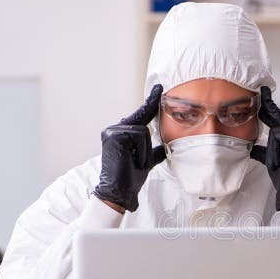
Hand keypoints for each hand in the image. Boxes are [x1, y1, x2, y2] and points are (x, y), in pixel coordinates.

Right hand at [92, 85, 165, 212]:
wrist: (119, 191)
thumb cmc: (130, 177)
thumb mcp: (146, 160)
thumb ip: (154, 151)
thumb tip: (165, 147)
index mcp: (121, 132)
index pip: (140, 116)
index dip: (151, 102)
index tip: (159, 87)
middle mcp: (115, 129)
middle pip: (144, 125)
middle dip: (145, 148)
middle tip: (134, 163)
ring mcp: (113, 131)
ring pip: (144, 132)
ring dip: (144, 152)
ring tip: (133, 163)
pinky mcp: (115, 135)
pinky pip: (140, 137)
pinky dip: (140, 152)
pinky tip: (130, 161)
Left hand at [250, 86, 279, 210]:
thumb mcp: (271, 159)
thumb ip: (265, 149)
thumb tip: (252, 146)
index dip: (270, 106)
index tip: (264, 91)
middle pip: (278, 119)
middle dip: (267, 109)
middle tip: (262, 90)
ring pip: (275, 131)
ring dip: (272, 150)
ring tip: (279, 163)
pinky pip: (277, 136)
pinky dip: (274, 151)